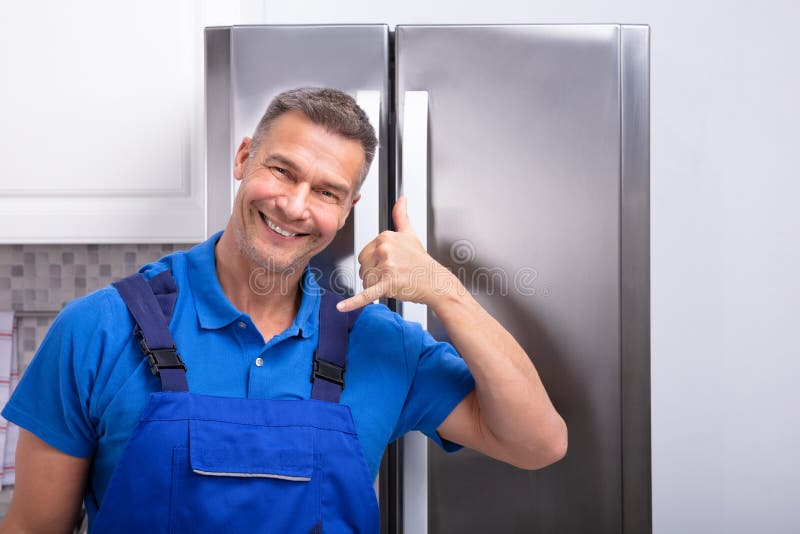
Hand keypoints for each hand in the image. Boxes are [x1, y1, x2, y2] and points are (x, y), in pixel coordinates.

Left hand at [337, 196, 456, 311]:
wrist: (435, 281)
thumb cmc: (421, 261)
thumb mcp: (410, 234)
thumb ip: (402, 216)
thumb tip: (402, 199)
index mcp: (385, 237)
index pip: (364, 254)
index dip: (374, 263)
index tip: (389, 264)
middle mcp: (384, 249)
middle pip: (363, 267)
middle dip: (374, 274)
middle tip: (393, 275)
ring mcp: (386, 266)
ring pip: (366, 280)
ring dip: (376, 285)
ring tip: (394, 282)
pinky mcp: (388, 284)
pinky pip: (367, 294)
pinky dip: (353, 302)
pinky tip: (341, 307)